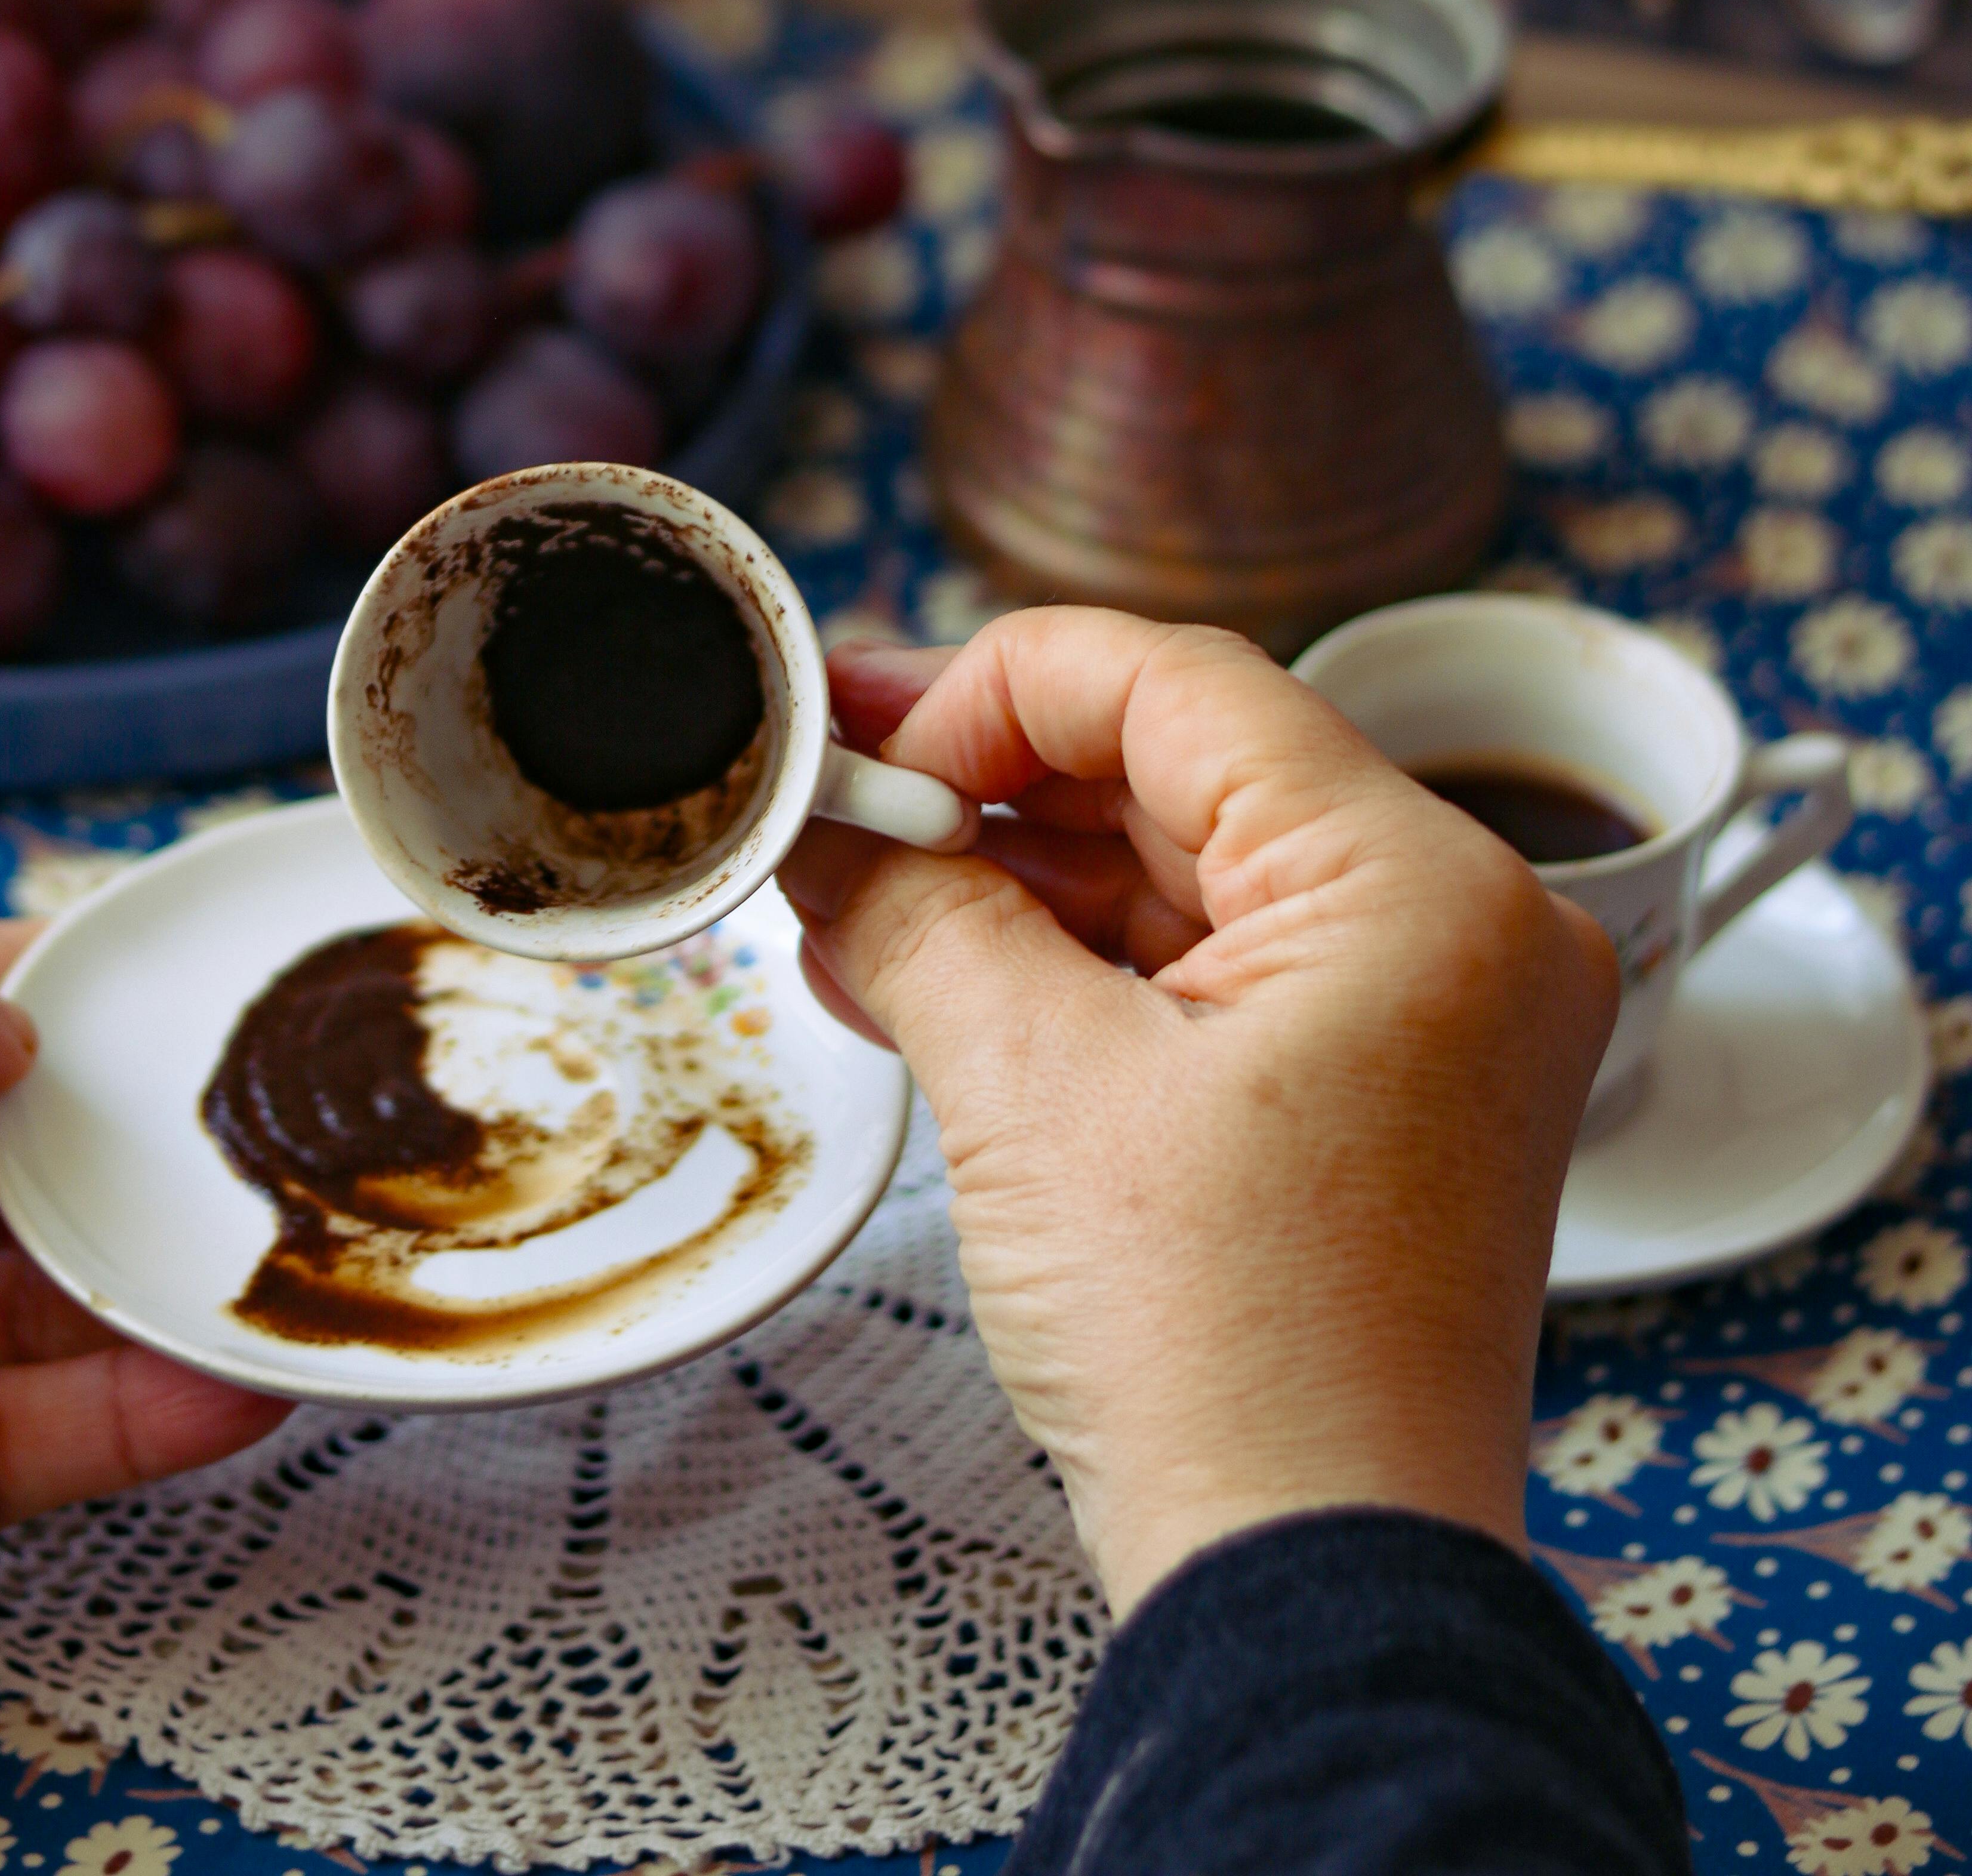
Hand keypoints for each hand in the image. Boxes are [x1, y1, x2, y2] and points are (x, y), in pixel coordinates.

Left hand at [0, 906, 286, 1719]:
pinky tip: (228, 1379)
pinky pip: (12, 1447)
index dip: (51, 1005)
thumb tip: (10, 1025)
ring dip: (160, 1284)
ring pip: (27, 1305)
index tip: (189, 996)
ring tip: (295, 1258)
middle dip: (130, 1148)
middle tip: (273, 1135)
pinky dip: (129, 1419)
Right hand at [783, 612, 1616, 1617]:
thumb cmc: (1221, 1357)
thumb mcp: (1032, 1090)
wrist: (1312, 1596)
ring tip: (850, 903)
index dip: (993, 689)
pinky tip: (933, 973)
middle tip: (829, 800)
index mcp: (1422, 885)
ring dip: (1020, 884)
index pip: (1180, 688)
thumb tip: (822, 819)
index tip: (861, 742)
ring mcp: (1435, 1018)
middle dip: (990, 789)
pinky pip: (1219, 973)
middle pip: (1187, 773)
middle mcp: (1462, 927)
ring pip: (1192, 874)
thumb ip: (917, 910)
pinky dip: (1083, 972)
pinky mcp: (1387, 1096)